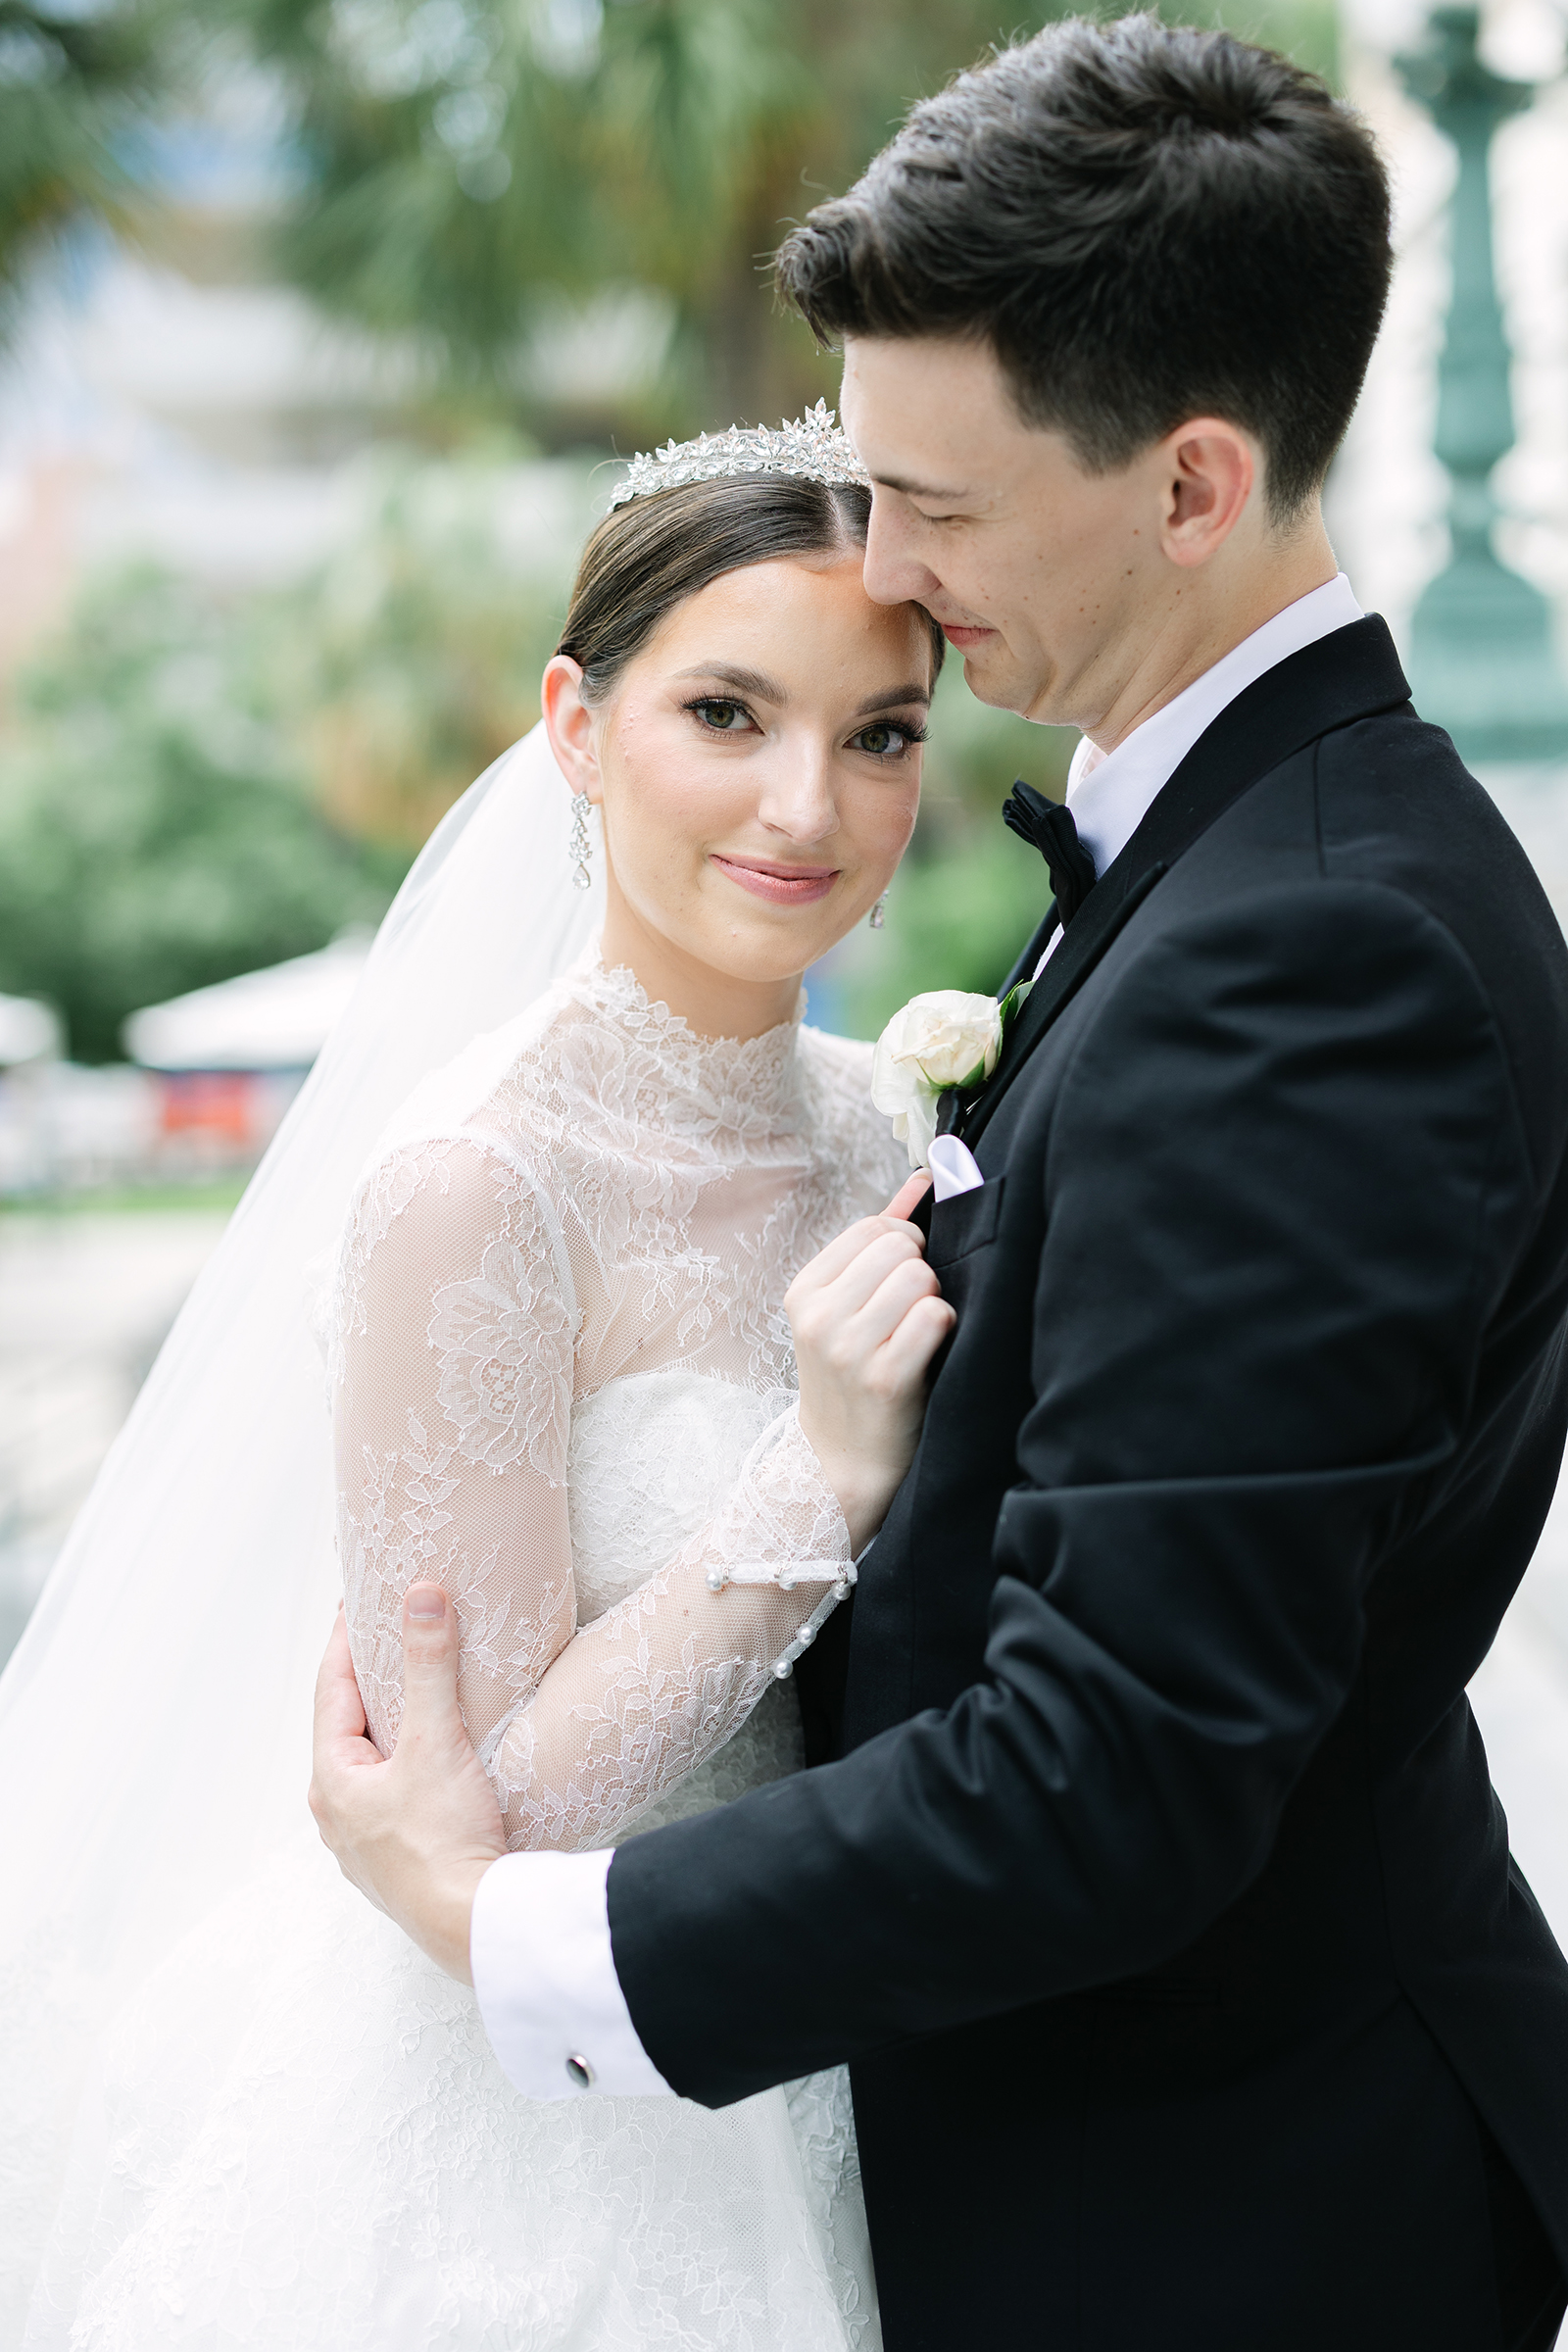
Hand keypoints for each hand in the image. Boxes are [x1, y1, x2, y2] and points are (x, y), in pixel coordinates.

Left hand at [308, 1586, 506, 1983]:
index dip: (344, 1642)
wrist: (474, 1926)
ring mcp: (364, 1846)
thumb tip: (422, 1596)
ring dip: (385, 1731)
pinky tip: (432, 1767)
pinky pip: (391, 1800)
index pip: (331, 1690)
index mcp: (332, 1780)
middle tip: (386, 1641)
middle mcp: (337, 1815)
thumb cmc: (443, 1840)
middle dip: (364, 1685)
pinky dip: (404, 1768)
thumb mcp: (435, 1741)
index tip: (355, 1603)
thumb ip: (428, 1665)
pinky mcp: (396, 1866)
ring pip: (368, 1769)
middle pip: (346, 1731)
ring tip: (412, 1699)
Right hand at [786, 1171, 953, 1552]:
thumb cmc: (853, 1379)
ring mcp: (848, 1349)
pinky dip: (944, 1327)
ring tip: (919, 1331)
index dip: (904, 1242)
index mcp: (804, 1293)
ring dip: (935, 1300)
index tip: (904, 1274)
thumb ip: (880, 1240)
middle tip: (913, 1308)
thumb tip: (922, 1178)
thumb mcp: (846, 1308)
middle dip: (921, 1270)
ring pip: (921, 1278)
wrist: (841, 1467)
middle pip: (899, 1248)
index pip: (871, 1228)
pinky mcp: (885, 1379)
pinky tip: (931, 1349)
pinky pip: (935, 1316)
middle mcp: (819, 1318)